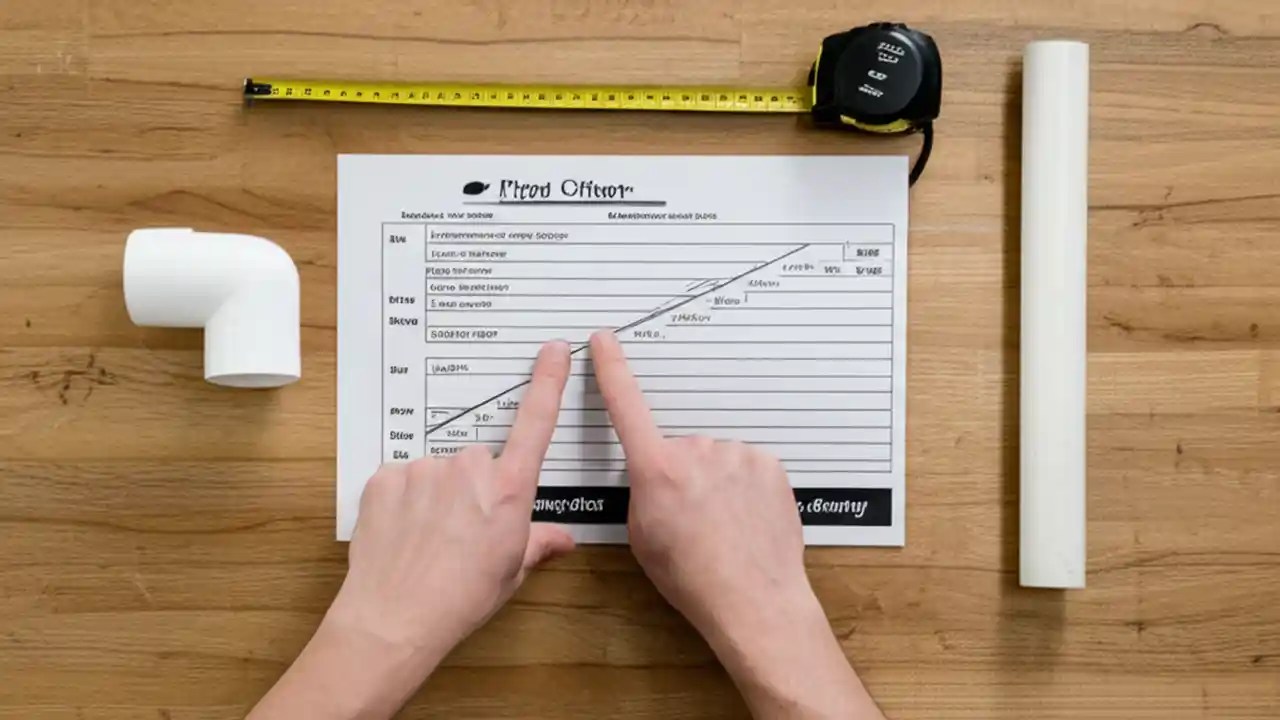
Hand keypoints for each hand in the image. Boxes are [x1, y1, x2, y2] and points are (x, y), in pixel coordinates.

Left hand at [248, 340, 573, 719]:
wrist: (396, 617)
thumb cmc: (459, 599)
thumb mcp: (511, 571)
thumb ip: (538, 543)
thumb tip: (563, 538)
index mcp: (509, 489)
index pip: (536, 423)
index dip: (548, 382)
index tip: (555, 351)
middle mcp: (469, 468)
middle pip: (477, 461)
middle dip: (472, 487)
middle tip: (462, 531)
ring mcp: (424, 469)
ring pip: (437, 471)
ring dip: (435, 495)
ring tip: (429, 538)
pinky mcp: (386, 476)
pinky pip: (401, 479)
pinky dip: (403, 500)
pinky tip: (403, 532)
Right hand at [588, 331, 808, 640]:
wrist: (752, 599)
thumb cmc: (693, 577)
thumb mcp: (642, 536)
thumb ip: (641, 491)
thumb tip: (653, 474)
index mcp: (656, 469)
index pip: (626, 404)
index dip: (611, 368)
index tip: (604, 341)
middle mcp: (697, 451)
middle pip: (679, 449)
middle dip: (681, 474)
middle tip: (690, 518)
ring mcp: (737, 454)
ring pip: (716, 458)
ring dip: (716, 482)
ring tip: (722, 525)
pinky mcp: (768, 463)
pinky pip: (746, 466)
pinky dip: (744, 487)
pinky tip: (744, 518)